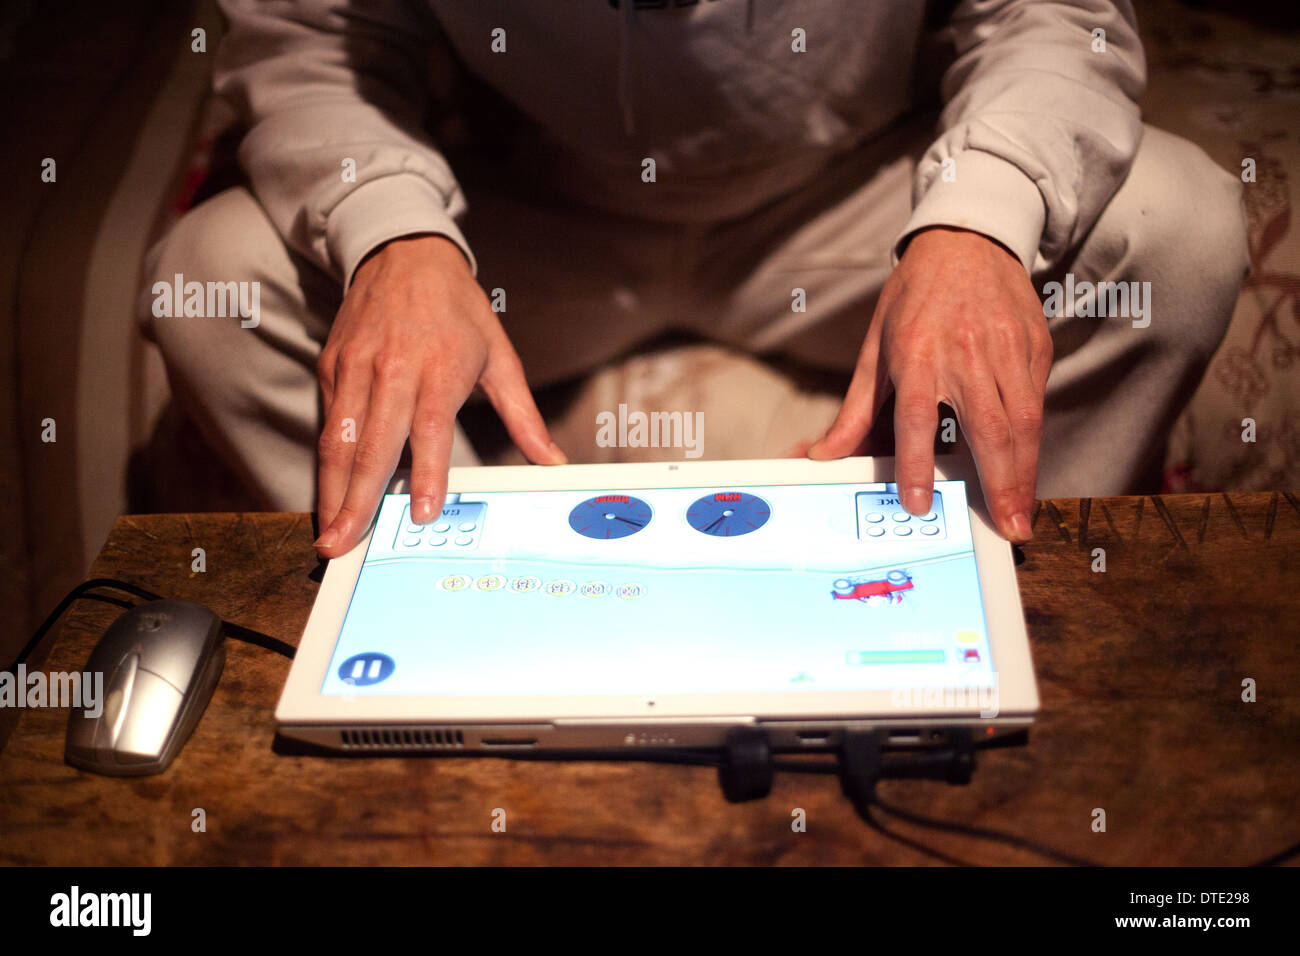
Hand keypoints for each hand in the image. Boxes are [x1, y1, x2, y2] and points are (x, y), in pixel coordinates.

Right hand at [313, 235, 564, 557]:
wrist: (404, 252)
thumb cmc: (459, 310)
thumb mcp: (500, 357)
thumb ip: (523, 416)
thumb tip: (553, 461)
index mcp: (440, 369)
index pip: (429, 430)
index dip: (425, 473)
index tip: (420, 513)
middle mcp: (393, 371)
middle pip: (371, 445)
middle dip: (356, 501)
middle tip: (343, 545)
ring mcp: (357, 369)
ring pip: (339, 440)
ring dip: (332, 491)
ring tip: (330, 534)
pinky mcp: (332, 367)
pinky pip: (328, 422)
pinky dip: (327, 463)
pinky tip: (329, 495)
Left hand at [807, 226, 1051, 542]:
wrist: (967, 239)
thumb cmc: (913, 298)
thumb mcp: (875, 348)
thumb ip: (857, 410)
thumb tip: (824, 455)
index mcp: (916, 352)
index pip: (916, 417)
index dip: (916, 463)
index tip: (917, 502)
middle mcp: (965, 352)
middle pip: (988, 427)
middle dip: (999, 483)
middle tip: (1006, 527)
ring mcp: (1006, 349)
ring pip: (1022, 420)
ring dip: (1024, 472)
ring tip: (1020, 513)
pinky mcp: (1035, 346)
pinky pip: (1036, 402)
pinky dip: (1033, 442)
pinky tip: (1028, 471)